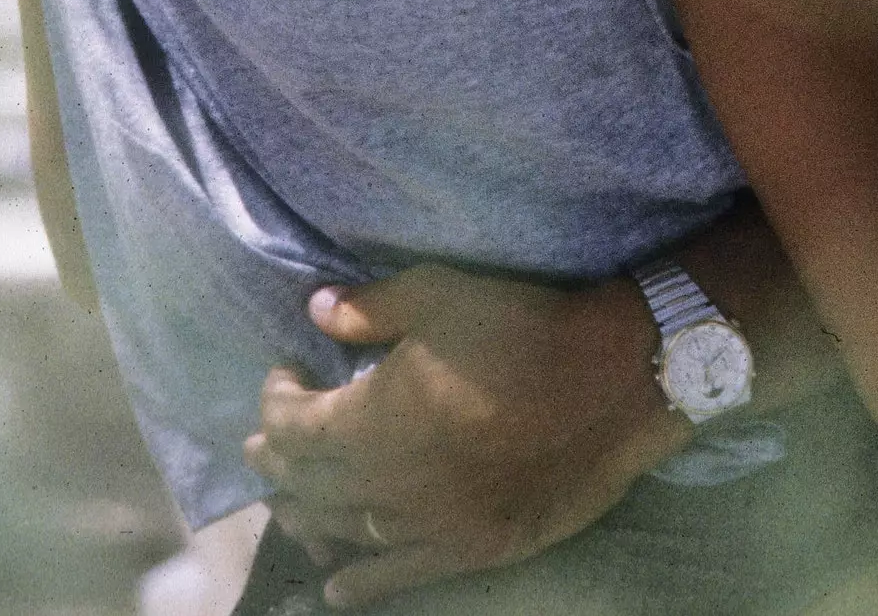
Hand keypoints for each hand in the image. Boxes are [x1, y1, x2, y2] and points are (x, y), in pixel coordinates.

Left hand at [243, 264, 682, 609]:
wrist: (611, 382)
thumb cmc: (523, 328)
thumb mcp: (443, 293)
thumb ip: (372, 307)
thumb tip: (316, 311)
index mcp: (376, 419)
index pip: (295, 426)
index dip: (276, 400)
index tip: (284, 374)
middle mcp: (390, 483)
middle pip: (309, 482)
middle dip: (279, 461)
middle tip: (267, 443)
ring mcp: (429, 524)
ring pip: (342, 532)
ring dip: (305, 515)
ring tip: (287, 501)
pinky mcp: (468, 549)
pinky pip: (395, 577)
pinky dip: (356, 583)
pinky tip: (333, 585)